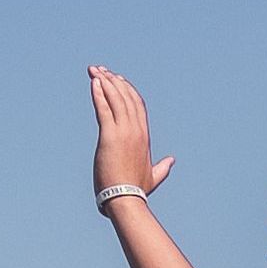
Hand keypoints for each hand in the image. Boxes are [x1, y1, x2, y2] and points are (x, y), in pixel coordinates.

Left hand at [86, 65, 174, 202]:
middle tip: (101, 69)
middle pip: (126, 97)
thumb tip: (172, 160)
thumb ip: (163, 166)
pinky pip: (104, 109)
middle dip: (113, 80)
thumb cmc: (136, 189)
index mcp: (144, 136)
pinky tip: (94, 83)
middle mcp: (136, 130)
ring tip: (94, 70)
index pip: (138, 105)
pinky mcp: (109, 136)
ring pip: (116, 99)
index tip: (117, 79)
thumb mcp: (154, 176)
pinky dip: (99, 94)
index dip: (128, 89)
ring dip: (105, 82)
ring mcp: (124, 132)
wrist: (126, 198)